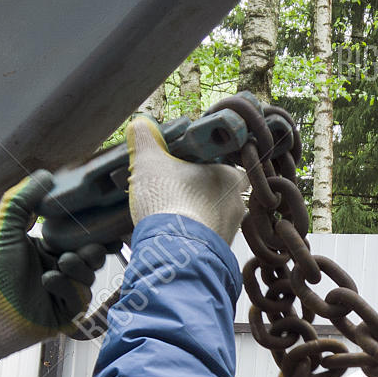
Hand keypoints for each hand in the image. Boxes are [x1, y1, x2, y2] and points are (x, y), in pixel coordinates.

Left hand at [0, 172, 108, 363]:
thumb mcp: (4, 228)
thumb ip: (22, 199)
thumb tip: (45, 174)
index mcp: (46, 249)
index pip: (77, 236)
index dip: (90, 229)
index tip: (102, 219)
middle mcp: (58, 270)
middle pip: (91, 257)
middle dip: (92, 250)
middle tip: (88, 247)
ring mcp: (63, 293)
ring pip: (88, 277)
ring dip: (78, 268)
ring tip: (62, 263)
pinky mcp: (66, 314)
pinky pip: (79, 298)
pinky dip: (65, 286)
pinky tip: (48, 282)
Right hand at [126, 114, 246, 240]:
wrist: (174, 250)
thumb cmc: (169, 202)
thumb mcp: (149, 162)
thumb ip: (145, 140)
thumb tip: (140, 124)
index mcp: (230, 178)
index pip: (231, 166)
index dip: (212, 165)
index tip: (195, 166)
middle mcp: (236, 205)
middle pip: (221, 194)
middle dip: (201, 193)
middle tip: (178, 191)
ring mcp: (230, 231)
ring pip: (215, 218)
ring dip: (197, 216)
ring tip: (172, 215)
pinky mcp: (219, 253)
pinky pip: (207, 240)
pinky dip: (194, 237)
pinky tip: (175, 235)